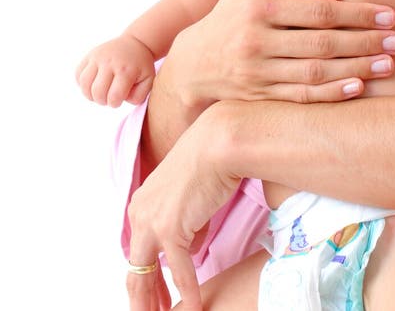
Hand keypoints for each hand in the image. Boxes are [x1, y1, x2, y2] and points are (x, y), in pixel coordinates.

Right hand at [76, 35, 155, 106]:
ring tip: (100, 92)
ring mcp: (98, 57)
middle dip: (102, 101)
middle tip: (109, 97)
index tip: (119, 99)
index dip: (115, 103)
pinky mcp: (90, 55)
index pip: (113, 97)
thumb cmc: (141, 66)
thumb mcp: (148, 80)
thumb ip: (138, 96)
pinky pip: (78, 74)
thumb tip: (120, 99)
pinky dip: (82, 84)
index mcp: (126, 70)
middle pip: (97, 92)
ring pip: (84, 83)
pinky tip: (93, 83)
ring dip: (90, 94)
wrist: (135, 43)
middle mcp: (109, 62)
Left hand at [127, 107, 238, 310]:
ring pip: (145, 275)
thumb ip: (185, 225)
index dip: (145, 280)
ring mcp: (152, 222)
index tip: (154, 299)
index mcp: (141, 205)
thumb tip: (191, 250)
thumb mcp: (189, 196)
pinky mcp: (170, 228)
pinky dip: (188, 290)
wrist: (217, 143)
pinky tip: (195, 307)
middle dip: (143, 299)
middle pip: (135, 270)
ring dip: (155, 303)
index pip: (138, 252)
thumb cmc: (210, 162)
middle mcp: (140, 214)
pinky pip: (179, 269)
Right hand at [158, 0, 394, 109]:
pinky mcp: (260, 98)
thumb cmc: (232, 19)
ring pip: (316, 73)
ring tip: (388, 63)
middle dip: (365, 41)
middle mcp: (256, 41)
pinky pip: (302, 97)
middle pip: (322, 43)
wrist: (192, 65)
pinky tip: (359, 87)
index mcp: (258, 8)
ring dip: (357, 69)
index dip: (358, 13)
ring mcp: (257, 73)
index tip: (389, 14)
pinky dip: (332, 94)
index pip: (319, 11)